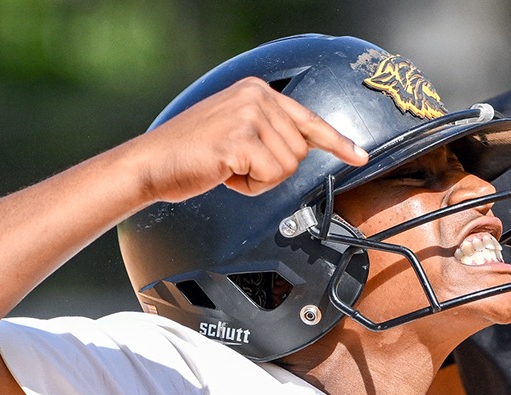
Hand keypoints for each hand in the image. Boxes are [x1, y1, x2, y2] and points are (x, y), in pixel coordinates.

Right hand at [129, 77, 368, 204]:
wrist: (151, 163)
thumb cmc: (189, 153)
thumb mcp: (234, 129)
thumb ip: (267, 130)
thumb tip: (300, 146)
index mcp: (257, 91)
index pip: (308, 118)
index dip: (336, 141)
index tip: (359, 156)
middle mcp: (256, 96)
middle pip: (299, 152)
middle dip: (272, 170)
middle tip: (238, 165)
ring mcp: (249, 116)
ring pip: (287, 167)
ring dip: (259, 180)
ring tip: (229, 168)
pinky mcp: (241, 140)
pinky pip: (270, 177)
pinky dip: (249, 187)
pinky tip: (225, 174)